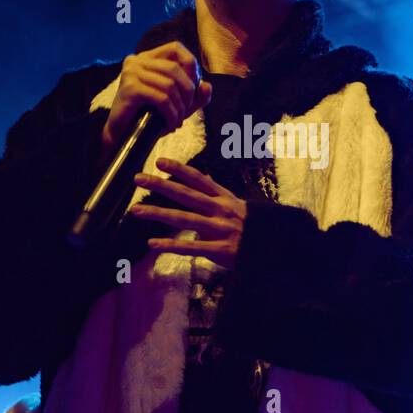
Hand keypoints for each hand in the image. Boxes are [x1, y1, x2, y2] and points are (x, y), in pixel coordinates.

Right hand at [103, 42, 212, 150]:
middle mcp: (136, 60)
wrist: (122, 136)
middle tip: (186, 110)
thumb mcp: (177, 105)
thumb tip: (207, 86)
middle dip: (188, 92)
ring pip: (169, 85)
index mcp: (147, 57)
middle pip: (174, 68)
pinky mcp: (130, 88)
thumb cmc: (149, 117)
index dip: (191, 65)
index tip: (192, 88)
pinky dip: (171, 114)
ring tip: (177, 121)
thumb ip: (195, 96)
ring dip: (180, 107)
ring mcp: (131, 72)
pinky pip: (161, 98)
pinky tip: (170, 125)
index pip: (176, 48)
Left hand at [128, 158, 246, 269]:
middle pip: (186, 195)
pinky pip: (190, 247)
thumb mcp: (240, 207)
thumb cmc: (256, 229)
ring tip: (136, 211)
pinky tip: (152, 243)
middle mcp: (221, 210)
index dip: (179, 169)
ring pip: (183, 219)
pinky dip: (170, 245)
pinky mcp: (219, 250)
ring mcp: (219, 229)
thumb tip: (202, 186)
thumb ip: (218, 198)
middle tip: (138, 178)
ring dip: (158, 214)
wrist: (277, 248)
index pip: (199, 180)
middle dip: (161, 185)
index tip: (159, 162)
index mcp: (225, 198)